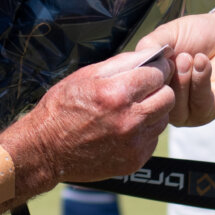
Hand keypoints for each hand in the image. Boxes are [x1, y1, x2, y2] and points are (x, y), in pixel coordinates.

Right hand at [17, 50, 173, 184]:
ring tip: (130, 110)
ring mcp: (133, 143)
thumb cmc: (62, 109)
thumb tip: (151, 54)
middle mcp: (129, 120)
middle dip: (159, 89)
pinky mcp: (134, 160)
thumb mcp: (86, 75)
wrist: (46, 149)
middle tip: (144, 89)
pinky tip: (125, 128)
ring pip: (163, 119)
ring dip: (152, 111)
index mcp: (117, 93)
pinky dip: (145, 132)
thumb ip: (122, 63)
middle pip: (168, 97)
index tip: (152, 69)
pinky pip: (153, 139)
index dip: (156, 68)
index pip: (158, 74)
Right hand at [136, 12, 214, 126]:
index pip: (139, 91)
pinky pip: (200, 105)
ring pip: (177, 109)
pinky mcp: (210, 111)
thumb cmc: (198, 34)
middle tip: (177, 57)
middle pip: (156, 105)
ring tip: (190, 58)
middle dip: (166, 80)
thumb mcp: (168, 34)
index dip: (143, 77)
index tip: (153, 57)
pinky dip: (200, 81)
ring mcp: (188, 110)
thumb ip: (150, 45)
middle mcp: (168, 101)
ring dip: (183, 82)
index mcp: (154, 84)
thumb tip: (135, 59)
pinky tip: (202, 62)